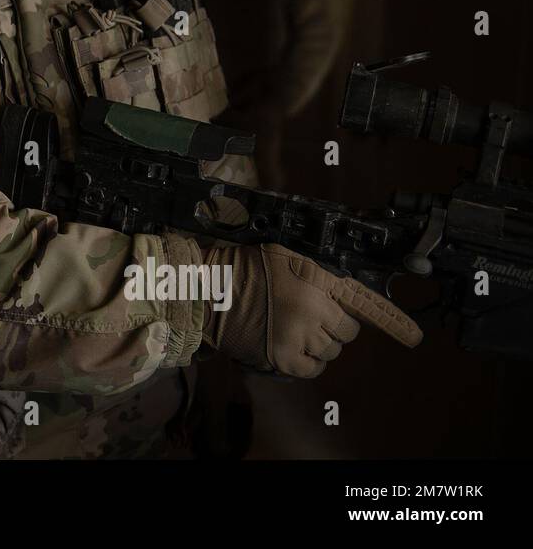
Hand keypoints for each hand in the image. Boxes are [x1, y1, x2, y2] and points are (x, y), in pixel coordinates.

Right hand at [201, 242, 421, 377]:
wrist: (208, 291)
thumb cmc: (243, 268)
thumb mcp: (286, 257)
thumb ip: (319, 272)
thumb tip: (347, 292)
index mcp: (316, 279)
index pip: (364, 301)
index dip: (393, 320)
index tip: (414, 336)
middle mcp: (313, 308)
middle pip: (347, 330)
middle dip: (334, 324)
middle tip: (309, 316)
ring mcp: (299, 335)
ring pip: (331, 350)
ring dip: (319, 342)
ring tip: (293, 329)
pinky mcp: (283, 357)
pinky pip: (313, 367)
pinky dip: (307, 360)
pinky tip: (292, 347)